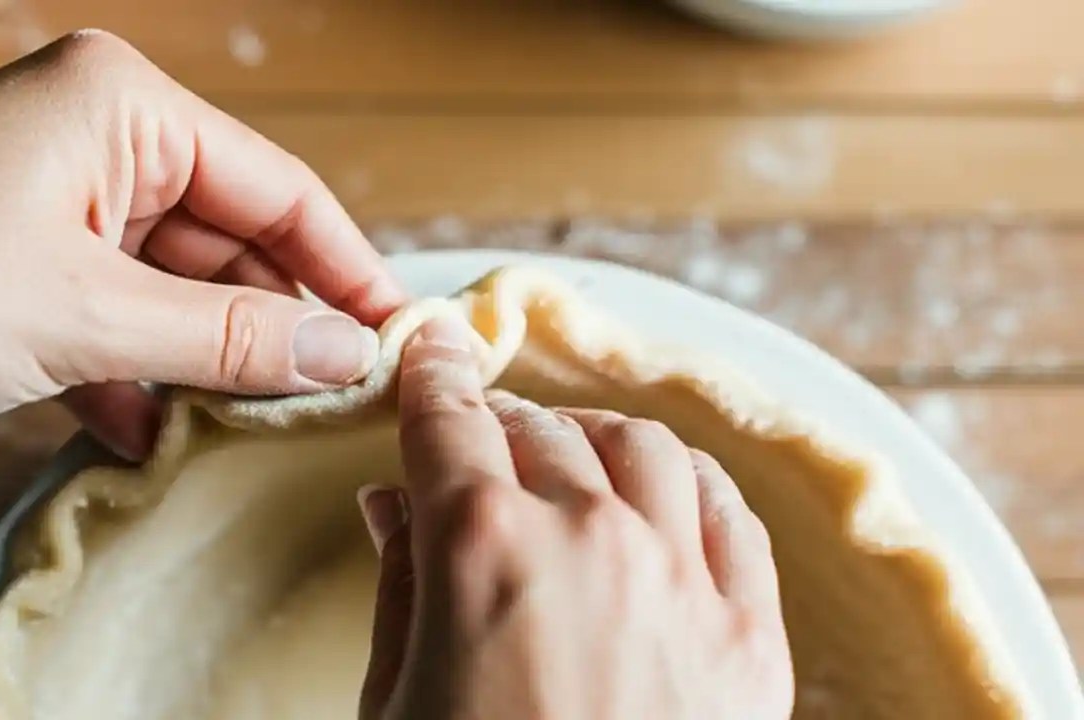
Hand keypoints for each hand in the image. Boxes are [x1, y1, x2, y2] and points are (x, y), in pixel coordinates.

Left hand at [0, 30, 404, 457]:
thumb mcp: (89, 317)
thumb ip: (231, 337)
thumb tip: (348, 354)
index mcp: (125, 107)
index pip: (279, 188)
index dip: (346, 268)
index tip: (396, 339)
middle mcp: (97, 138)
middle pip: (229, 239)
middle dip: (268, 326)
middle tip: (322, 402)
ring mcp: (55, 199)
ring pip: (172, 286)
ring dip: (198, 361)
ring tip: (236, 425)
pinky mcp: (20, 259)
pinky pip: (113, 312)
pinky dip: (132, 372)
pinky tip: (140, 431)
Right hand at [356, 318, 794, 719]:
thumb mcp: (393, 703)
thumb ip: (399, 583)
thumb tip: (391, 502)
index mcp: (482, 547)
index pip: (450, 419)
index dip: (434, 373)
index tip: (432, 346)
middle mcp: (590, 539)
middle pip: (541, 429)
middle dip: (501, 422)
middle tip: (480, 438)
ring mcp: (683, 583)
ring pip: (642, 448)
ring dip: (594, 436)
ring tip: (567, 452)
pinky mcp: (752, 637)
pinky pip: (728, 514)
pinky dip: (686, 483)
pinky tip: (660, 491)